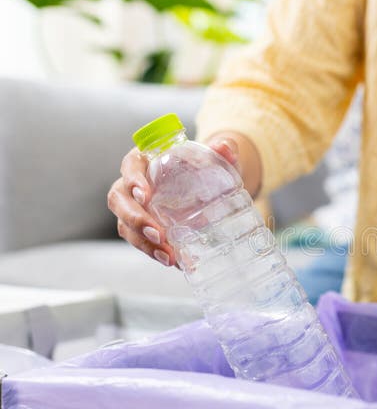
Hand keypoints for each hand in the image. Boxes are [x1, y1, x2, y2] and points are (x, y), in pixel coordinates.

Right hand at [107, 136, 240, 265]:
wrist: (209, 185)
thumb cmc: (204, 166)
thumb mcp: (215, 158)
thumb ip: (222, 150)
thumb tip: (225, 147)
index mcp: (145, 160)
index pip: (130, 166)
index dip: (133, 180)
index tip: (145, 195)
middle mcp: (132, 184)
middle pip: (120, 200)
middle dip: (135, 219)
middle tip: (158, 235)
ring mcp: (134, 208)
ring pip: (125, 225)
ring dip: (144, 243)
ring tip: (168, 256)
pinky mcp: (142, 227)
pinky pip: (140, 241)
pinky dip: (154, 252)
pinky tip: (173, 261)